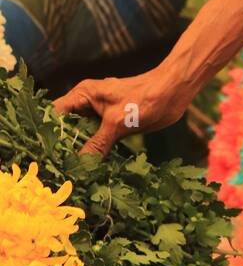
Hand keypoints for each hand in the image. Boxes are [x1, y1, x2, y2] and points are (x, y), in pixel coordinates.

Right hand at [53, 67, 188, 158]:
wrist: (174, 92)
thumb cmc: (145, 99)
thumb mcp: (117, 123)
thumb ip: (96, 144)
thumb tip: (79, 166)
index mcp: (83, 95)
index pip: (55, 114)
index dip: (48, 133)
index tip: (45, 155)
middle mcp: (88, 103)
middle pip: (67, 127)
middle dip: (63, 146)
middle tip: (57, 170)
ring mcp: (101, 114)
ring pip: (83, 135)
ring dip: (80, 151)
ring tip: (71, 174)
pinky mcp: (114, 124)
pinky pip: (98, 140)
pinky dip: (96, 152)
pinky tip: (92, 169)